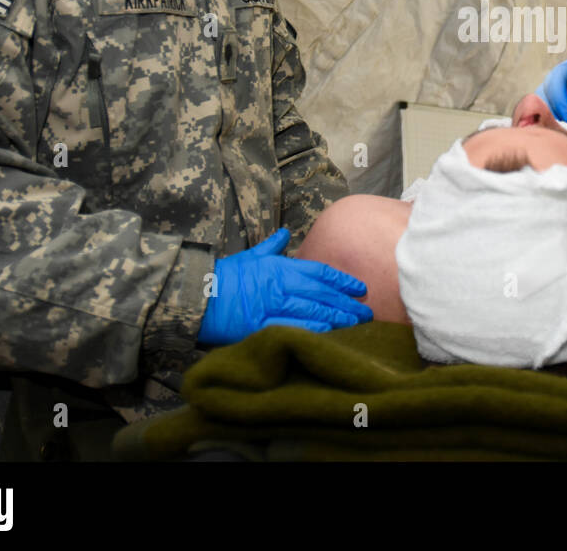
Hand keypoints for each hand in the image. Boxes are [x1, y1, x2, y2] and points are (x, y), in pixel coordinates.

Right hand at [198, 228, 371, 345]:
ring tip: (358, 324)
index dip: (343, 280)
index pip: (320, 273)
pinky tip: (331, 333)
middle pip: (323, 294)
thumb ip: (271, 246)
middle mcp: (281, 286)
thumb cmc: (225, 276)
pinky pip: (294, 328)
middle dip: (348, 303)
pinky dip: (315, 330)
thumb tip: (284, 232)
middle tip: (368, 311)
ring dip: (339, 318)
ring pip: (314, 311)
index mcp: (280, 267)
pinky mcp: (262, 327)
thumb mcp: (250, 256)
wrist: (198, 295)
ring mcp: (273, 307)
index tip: (360, 288)